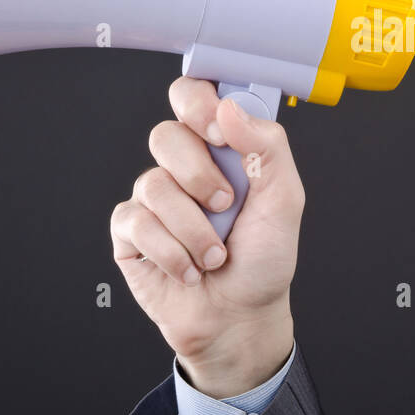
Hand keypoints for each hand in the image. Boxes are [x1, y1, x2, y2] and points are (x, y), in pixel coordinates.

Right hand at [111, 76, 301, 396]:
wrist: (241, 318)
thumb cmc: (265, 259)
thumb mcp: (284, 199)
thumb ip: (268, 145)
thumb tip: (230, 107)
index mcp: (220, 149)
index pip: (192, 96)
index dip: (198, 104)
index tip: (219, 131)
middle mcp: (183, 167)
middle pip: (165, 135)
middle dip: (199, 175)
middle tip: (224, 205)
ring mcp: (153, 199)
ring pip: (153, 184)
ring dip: (193, 229)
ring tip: (215, 254)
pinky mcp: (130, 233)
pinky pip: (136, 222)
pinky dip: (172, 252)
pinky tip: (189, 268)